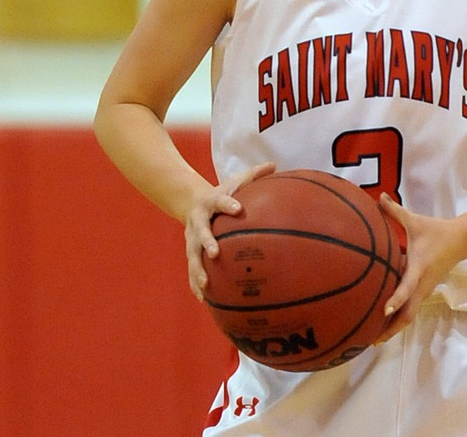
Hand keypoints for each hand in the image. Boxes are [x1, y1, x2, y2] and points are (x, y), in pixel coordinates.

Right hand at [184, 162, 275, 300]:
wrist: (191, 202)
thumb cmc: (221, 194)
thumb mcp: (235, 181)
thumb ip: (253, 175)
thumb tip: (275, 164)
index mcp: (210, 202)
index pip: (219, 201)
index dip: (228, 204)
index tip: (238, 208)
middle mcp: (198, 222)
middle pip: (200, 233)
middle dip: (207, 242)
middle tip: (215, 253)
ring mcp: (192, 239)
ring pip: (193, 256)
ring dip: (198, 271)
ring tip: (205, 286)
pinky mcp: (191, 253)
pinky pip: (192, 270)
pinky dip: (195, 285)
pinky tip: (204, 301)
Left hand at [375, 193, 466, 342]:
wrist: (461, 240)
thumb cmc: (436, 230)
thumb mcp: (414, 221)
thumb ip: (394, 212)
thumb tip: (378, 197)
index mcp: (419, 268)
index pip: (407, 287)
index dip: (396, 299)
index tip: (383, 311)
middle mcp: (422, 284)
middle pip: (408, 314)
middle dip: (390, 329)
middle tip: (370, 340)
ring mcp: (425, 291)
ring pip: (410, 315)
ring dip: (394, 327)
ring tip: (373, 339)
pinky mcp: (425, 292)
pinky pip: (411, 310)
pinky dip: (399, 319)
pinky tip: (385, 324)